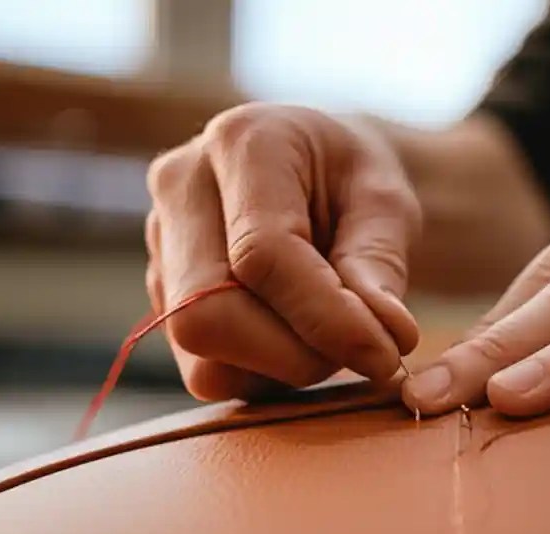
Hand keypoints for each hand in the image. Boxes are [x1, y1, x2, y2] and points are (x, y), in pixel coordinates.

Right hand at [145, 104, 420, 399]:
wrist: (320, 172)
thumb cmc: (355, 181)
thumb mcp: (388, 203)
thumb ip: (382, 264)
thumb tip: (386, 336)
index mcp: (242, 143)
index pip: (261, 254)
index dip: (324, 318)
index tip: (386, 353)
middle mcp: (181, 188)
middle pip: (205, 314)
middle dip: (295, 355)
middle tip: (362, 351)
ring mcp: (161, 245)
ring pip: (199, 353)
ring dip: (280, 369)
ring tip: (330, 337)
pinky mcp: (161, 294)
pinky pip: (203, 370)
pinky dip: (261, 375)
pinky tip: (297, 342)